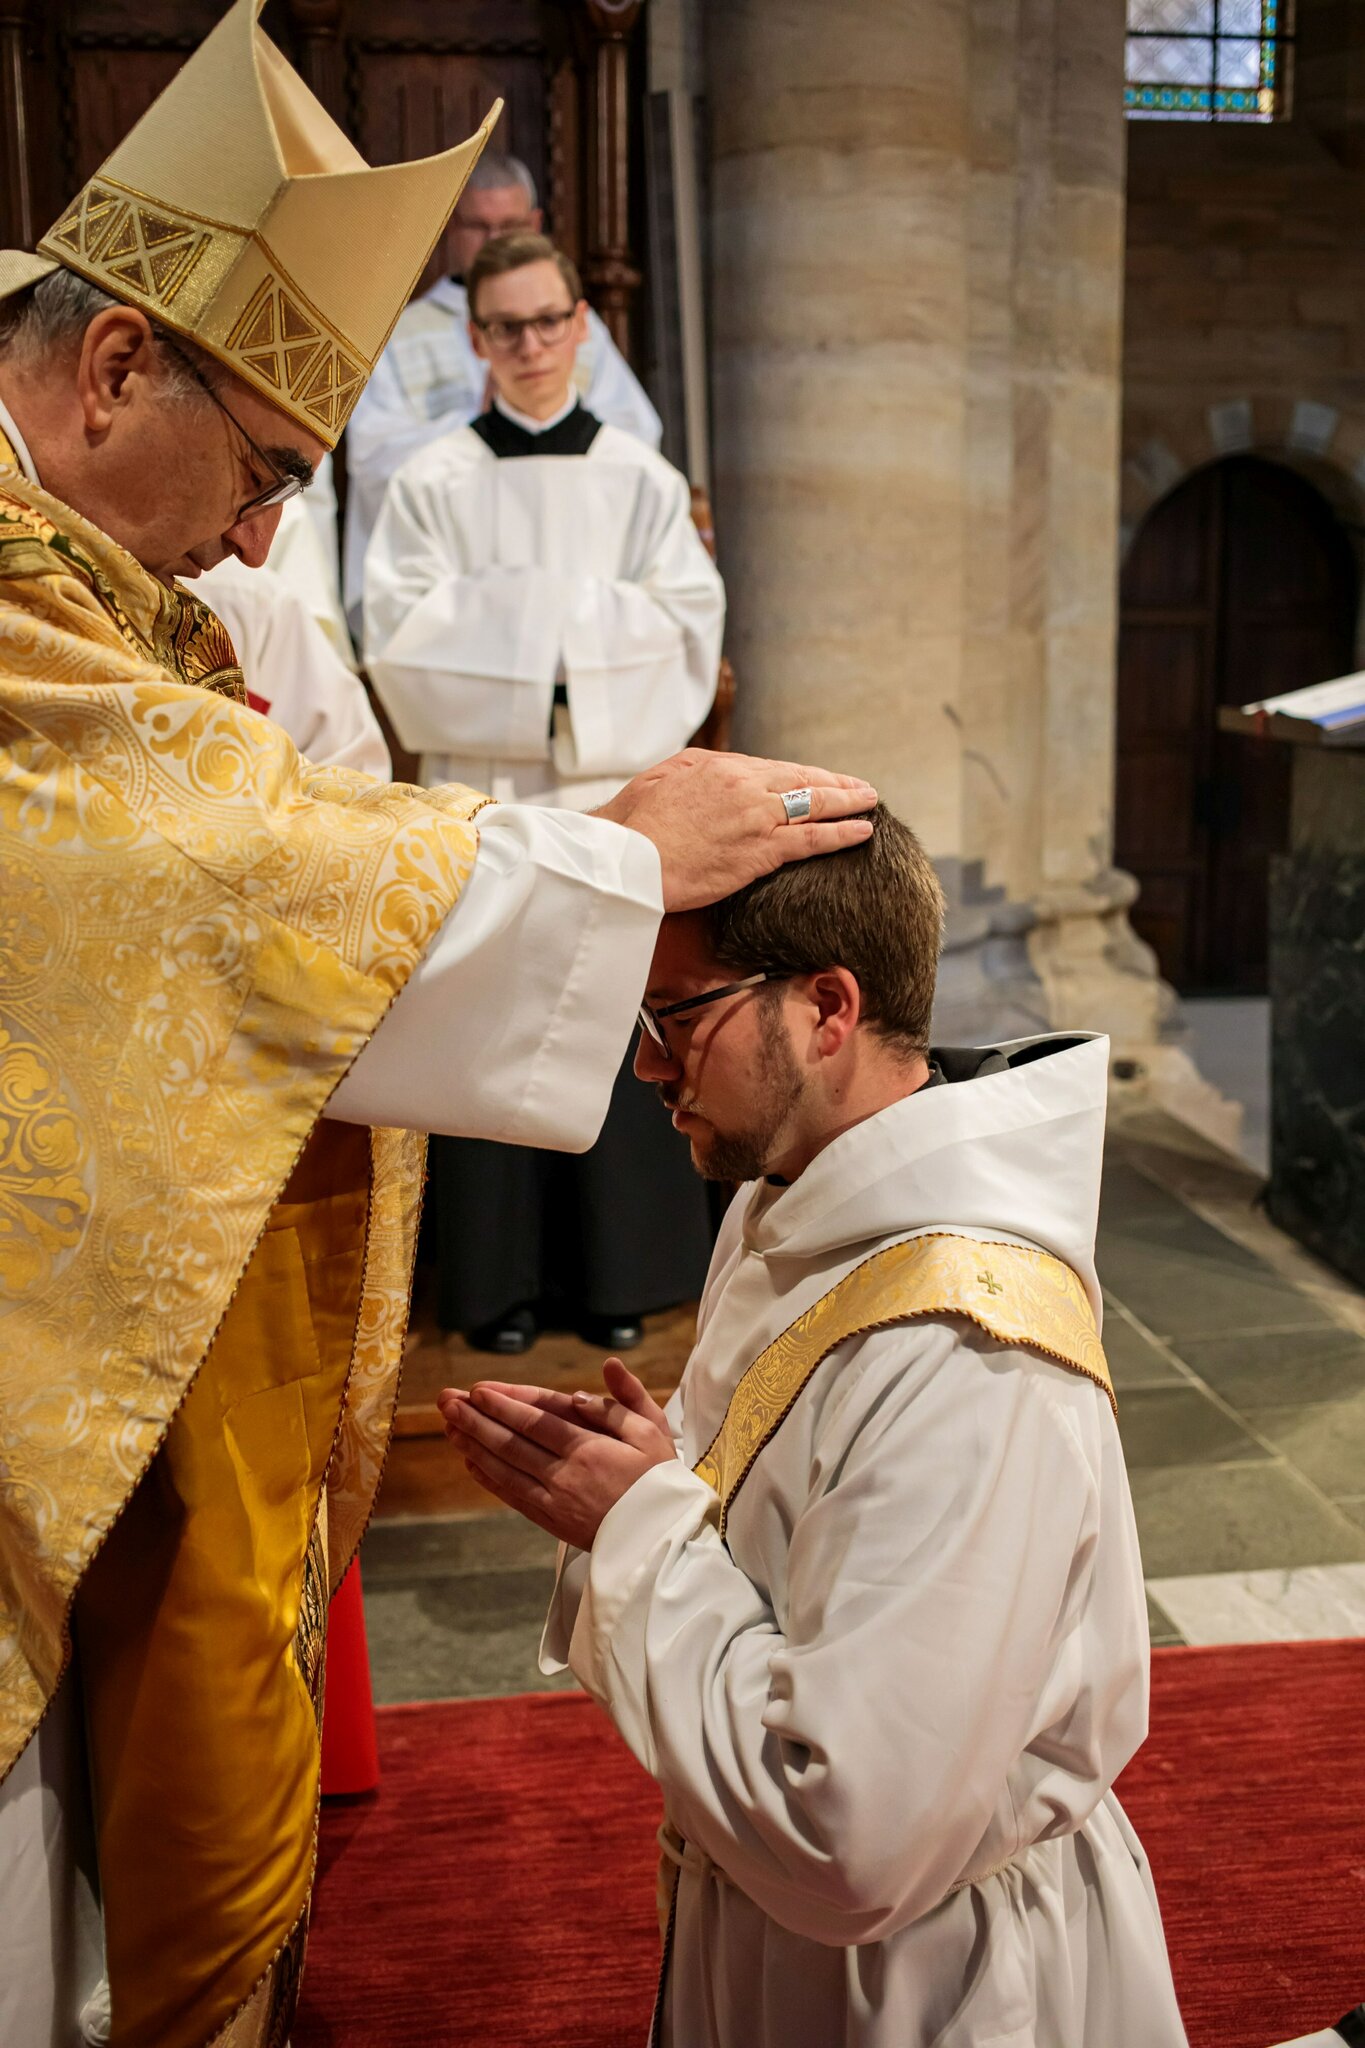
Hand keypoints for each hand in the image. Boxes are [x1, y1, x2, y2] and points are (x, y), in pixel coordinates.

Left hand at [436, 1358, 677, 1549]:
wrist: (661, 1540)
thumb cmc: (660, 1480)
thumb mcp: (655, 1432)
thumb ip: (628, 1398)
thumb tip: (607, 1367)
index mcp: (591, 1449)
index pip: (538, 1422)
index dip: (505, 1405)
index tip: (478, 1390)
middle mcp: (566, 1474)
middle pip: (512, 1442)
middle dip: (476, 1419)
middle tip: (447, 1400)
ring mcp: (555, 1500)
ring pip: (505, 1468)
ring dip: (473, 1445)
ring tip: (449, 1425)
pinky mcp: (551, 1520)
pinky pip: (512, 1495)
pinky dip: (489, 1477)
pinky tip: (470, 1461)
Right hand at [596, 749, 876, 910]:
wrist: (627, 858)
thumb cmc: (631, 826)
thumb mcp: (658, 781)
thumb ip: (689, 774)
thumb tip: (703, 776)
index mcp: (717, 766)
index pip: (771, 768)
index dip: (799, 775)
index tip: (816, 779)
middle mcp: (743, 783)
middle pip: (800, 779)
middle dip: (834, 782)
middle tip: (858, 786)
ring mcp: (755, 815)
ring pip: (814, 803)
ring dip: (847, 802)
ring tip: (868, 802)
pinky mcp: (761, 849)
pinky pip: (813, 838)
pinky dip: (842, 832)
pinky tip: (862, 831)